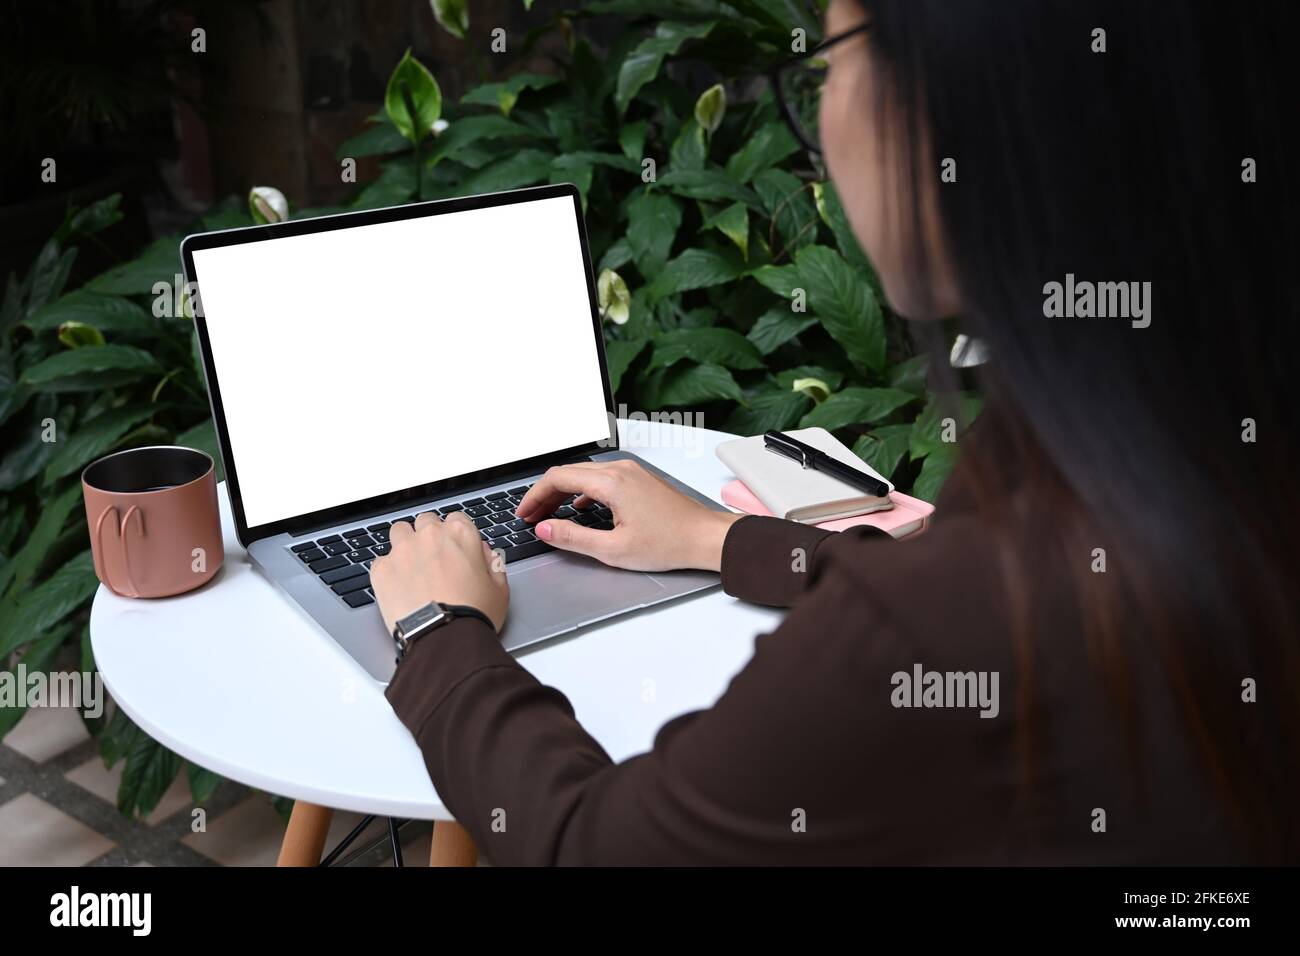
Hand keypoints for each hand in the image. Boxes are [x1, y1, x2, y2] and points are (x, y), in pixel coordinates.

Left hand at [370, 511, 508, 634]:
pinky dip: (388, 570)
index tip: (454, 548)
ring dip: (405, 543)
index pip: (456, 518)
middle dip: (429, 535)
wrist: (444, 639)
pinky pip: (381, 560)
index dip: (455, 534)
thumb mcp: (500, 589)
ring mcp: (403, 551)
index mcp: (461, 535)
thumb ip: (493, 563)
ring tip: (412, 567)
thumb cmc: (473, 616)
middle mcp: (430, 536)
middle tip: (433, 558)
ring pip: (399, 531)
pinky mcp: (382, 570)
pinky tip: (398, 586)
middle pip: (425, 521)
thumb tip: (486, 554)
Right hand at [515, 459, 741, 572]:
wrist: (706, 537)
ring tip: (550, 515)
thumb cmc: (669, 543)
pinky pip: (601, 478)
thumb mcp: (613, 549)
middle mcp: (620, 470)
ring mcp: (631, 472)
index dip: (534, 496)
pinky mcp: (638, 479)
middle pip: (568, 473)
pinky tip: (579, 509)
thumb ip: (574, 538)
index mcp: (611, 482)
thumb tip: (545, 529)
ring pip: (584, 474)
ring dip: (563, 492)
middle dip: (545, 495)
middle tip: (531, 518)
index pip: (558, 478)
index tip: (523, 514)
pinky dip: (582, 491)